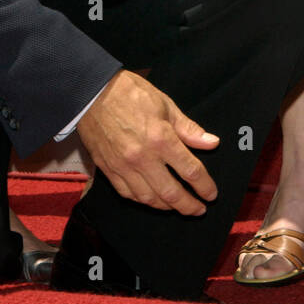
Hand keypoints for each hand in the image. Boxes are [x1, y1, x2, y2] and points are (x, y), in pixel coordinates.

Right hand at [78, 70, 218, 214]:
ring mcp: (123, 166)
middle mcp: (143, 157)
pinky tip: (152, 199)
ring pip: (149, 198)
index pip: (190, 171)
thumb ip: (189, 129)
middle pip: (171, 193)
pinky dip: (143, 200)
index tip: (211, 194)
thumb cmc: (130, 93)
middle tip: (199, 210)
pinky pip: (128, 193)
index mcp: (161, 139)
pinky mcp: (108, 169)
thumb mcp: (165, 105)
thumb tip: (212, 143)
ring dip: (167, 207)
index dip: (205, 186)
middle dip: (189, 206)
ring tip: (177, 206)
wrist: (92, 93)